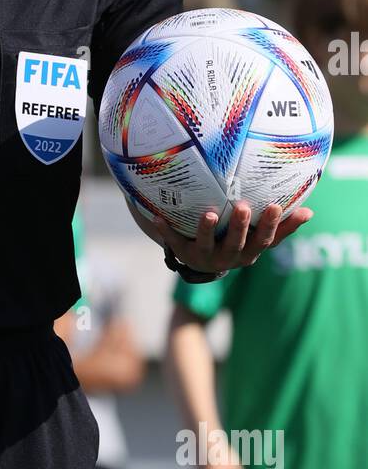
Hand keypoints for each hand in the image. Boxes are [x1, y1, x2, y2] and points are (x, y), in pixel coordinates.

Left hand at [151, 201, 312, 273]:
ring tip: (209, 213)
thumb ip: (283, 227)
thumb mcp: (260, 238)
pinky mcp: (184, 254)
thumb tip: (310, 211)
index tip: (274, 206)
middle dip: (240, 226)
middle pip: (236, 243)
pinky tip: (157, 216)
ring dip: (206, 229)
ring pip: (206, 245)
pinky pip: (174, 242)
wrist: (204, 262)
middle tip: (242, 206)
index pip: (263, 240)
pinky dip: (165, 231)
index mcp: (249, 251)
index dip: (270, 225)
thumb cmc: (238, 242)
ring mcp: (205, 257)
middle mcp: (228, 257)